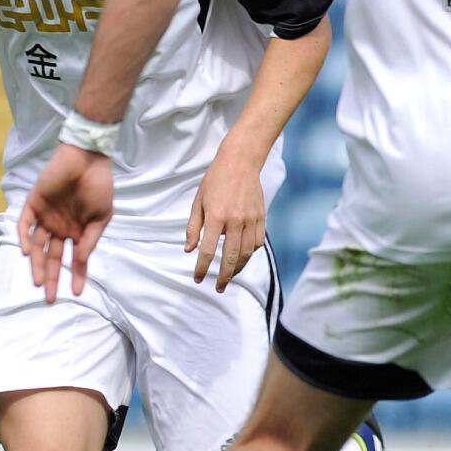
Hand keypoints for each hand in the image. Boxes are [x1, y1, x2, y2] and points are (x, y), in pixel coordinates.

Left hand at [19, 144, 114, 301]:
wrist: (87, 159)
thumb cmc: (99, 186)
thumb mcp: (102, 217)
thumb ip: (90, 239)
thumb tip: (81, 260)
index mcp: (77, 231)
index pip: (74, 258)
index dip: (77, 276)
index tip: (78, 294)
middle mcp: (59, 227)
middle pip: (52, 257)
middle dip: (52, 278)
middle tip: (50, 298)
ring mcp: (45, 217)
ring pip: (38, 246)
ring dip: (37, 264)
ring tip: (39, 282)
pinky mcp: (33, 204)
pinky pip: (25, 225)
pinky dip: (25, 238)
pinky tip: (29, 253)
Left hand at [188, 149, 266, 291]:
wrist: (240, 162)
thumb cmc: (215, 181)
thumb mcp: (198, 202)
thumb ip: (194, 227)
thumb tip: (189, 250)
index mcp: (216, 216)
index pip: (208, 250)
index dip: (202, 268)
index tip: (198, 278)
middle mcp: (235, 220)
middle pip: (231, 257)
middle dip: (224, 276)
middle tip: (219, 288)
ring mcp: (250, 220)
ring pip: (246, 253)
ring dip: (238, 268)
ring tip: (231, 277)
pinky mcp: (261, 218)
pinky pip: (257, 243)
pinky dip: (249, 254)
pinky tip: (242, 258)